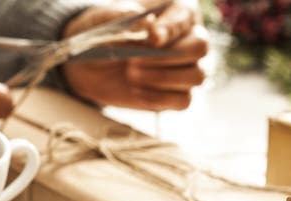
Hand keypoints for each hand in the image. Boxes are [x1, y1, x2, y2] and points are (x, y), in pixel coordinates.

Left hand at [62, 1, 207, 110]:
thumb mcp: (105, 17)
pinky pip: (183, 100)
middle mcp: (188, 38)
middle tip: (135, 60)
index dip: (170, 29)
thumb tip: (146, 25)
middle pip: (200, 47)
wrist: (90, 63)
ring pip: (196, 76)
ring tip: (132, 74)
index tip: (152, 37)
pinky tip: (138, 91)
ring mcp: (187, 68)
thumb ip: (125, 16)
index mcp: (176, 9)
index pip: (186, 16)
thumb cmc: (104, 32)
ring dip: (162, 78)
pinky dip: (159, 98)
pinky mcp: (178, 94)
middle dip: (167, 56)